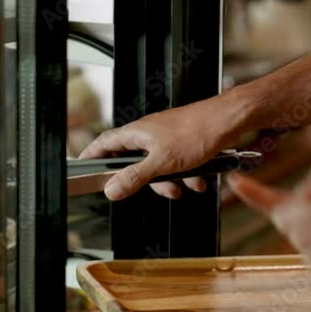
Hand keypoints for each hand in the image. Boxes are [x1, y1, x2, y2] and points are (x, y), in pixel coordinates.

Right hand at [78, 95, 246, 200]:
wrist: (227, 122)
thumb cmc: (196, 132)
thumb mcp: (161, 163)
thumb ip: (134, 178)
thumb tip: (111, 189)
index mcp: (136, 134)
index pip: (104, 144)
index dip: (91, 156)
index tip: (84, 169)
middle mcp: (148, 134)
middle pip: (134, 163)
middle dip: (148, 181)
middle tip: (159, 189)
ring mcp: (165, 139)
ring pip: (158, 167)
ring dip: (172, 181)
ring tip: (185, 185)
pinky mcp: (182, 144)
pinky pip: (177, 165)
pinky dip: (187, 175)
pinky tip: (198, 179)